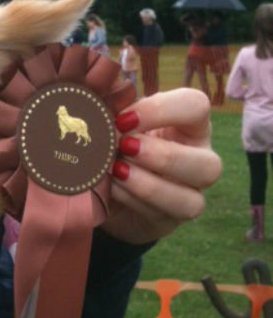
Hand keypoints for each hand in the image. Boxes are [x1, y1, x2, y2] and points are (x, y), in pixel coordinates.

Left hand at [103, 89, 221, 244]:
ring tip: (117, 170)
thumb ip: (117, 107)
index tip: (123, 119)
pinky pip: (162, 215)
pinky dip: (133, 200)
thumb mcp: (119, 122)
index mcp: (191, 125)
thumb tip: (108, 98)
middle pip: (208, 164)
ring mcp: (190, 194)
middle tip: (125, 147)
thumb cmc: (120, 142)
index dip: (161, 110)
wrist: (109, 187)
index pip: (197, 107)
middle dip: (164, 157)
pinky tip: (112, 188)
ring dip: (149, 186)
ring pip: (191, 201)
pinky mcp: (171, 219)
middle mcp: (200, 160)